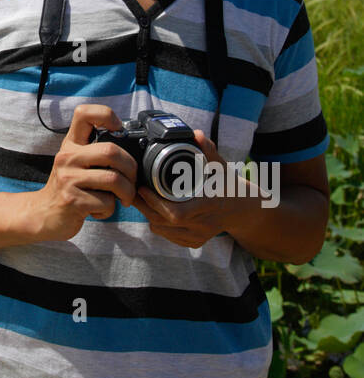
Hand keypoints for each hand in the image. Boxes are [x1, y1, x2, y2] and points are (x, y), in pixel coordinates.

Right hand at [20, 103, 138, 242]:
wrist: (44, 214)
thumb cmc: (68, 188)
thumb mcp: (76, 163)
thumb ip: (95, 152)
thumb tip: (130, 150)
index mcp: (71, 144)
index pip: (84, 113)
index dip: (106, 115)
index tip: (119, 130)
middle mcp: (67, 157)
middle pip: (111, 151)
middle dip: (131, 168)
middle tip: (131, 180)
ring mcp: (68, 178)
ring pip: (113, 179)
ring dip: (126, 192)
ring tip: (123, 198)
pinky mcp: (72, 201)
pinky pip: (106, 202)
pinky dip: (111, 210)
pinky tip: (101, 210)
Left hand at [128, 129, 242, 248]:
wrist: (242, 210)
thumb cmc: (228, 184)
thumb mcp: (221, 166)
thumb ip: (208, 150)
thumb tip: (196, 135)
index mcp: (209, 205)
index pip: (176, 213)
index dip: (155, 202)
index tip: (142, 187)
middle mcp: (204, 225)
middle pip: (163, 222)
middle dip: (144, 206)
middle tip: (134, 189)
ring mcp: (198, 236)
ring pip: (162, 230)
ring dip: (148, 214)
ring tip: (140, 197)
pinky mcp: (194, 242)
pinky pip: (167, 236)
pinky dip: (157, 223)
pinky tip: (153, 210)